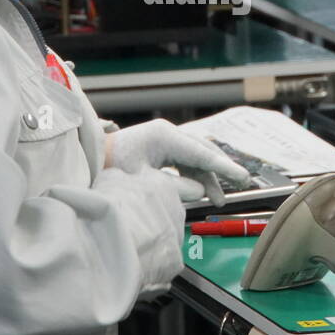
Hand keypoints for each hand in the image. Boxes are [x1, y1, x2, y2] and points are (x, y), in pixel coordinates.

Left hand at [104, 119, 250, 205]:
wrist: (92, 159)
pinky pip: (187, 162)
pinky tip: (203, 193)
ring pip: (196, 158)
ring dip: (208, 177)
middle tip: (241, 186)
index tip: (242, 178)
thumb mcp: (144, 181)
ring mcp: (167, 139)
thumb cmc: (112, 168)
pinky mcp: (164, 148)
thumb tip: (201, 191)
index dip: (223, 167)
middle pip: (203, 152)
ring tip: (218, 200)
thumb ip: (174, 187)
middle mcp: (169, 133)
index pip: (200, 153)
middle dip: (221, 171)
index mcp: (164, 136)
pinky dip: (196, 176)